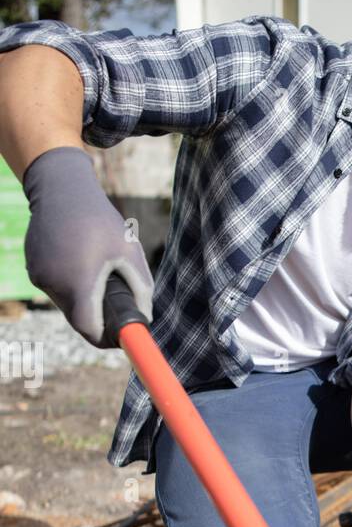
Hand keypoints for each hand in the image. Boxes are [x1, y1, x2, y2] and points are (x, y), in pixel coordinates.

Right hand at [23, 145, 153, 347]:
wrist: (60, 188)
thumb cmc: (99, 220)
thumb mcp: (129, 252)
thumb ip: (140, 289)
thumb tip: (145, 319)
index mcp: (78, 283)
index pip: (90, 329)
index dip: (106, 337)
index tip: (119, 337)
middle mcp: (53, 284)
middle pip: (78, 317)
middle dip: (97, 313)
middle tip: (113, 294)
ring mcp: (39, 275)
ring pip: (66, 302)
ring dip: (82, 295)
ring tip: (94, 265)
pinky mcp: (32, 266)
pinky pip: (55, 286)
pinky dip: (69, 281)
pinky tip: (76, 256)